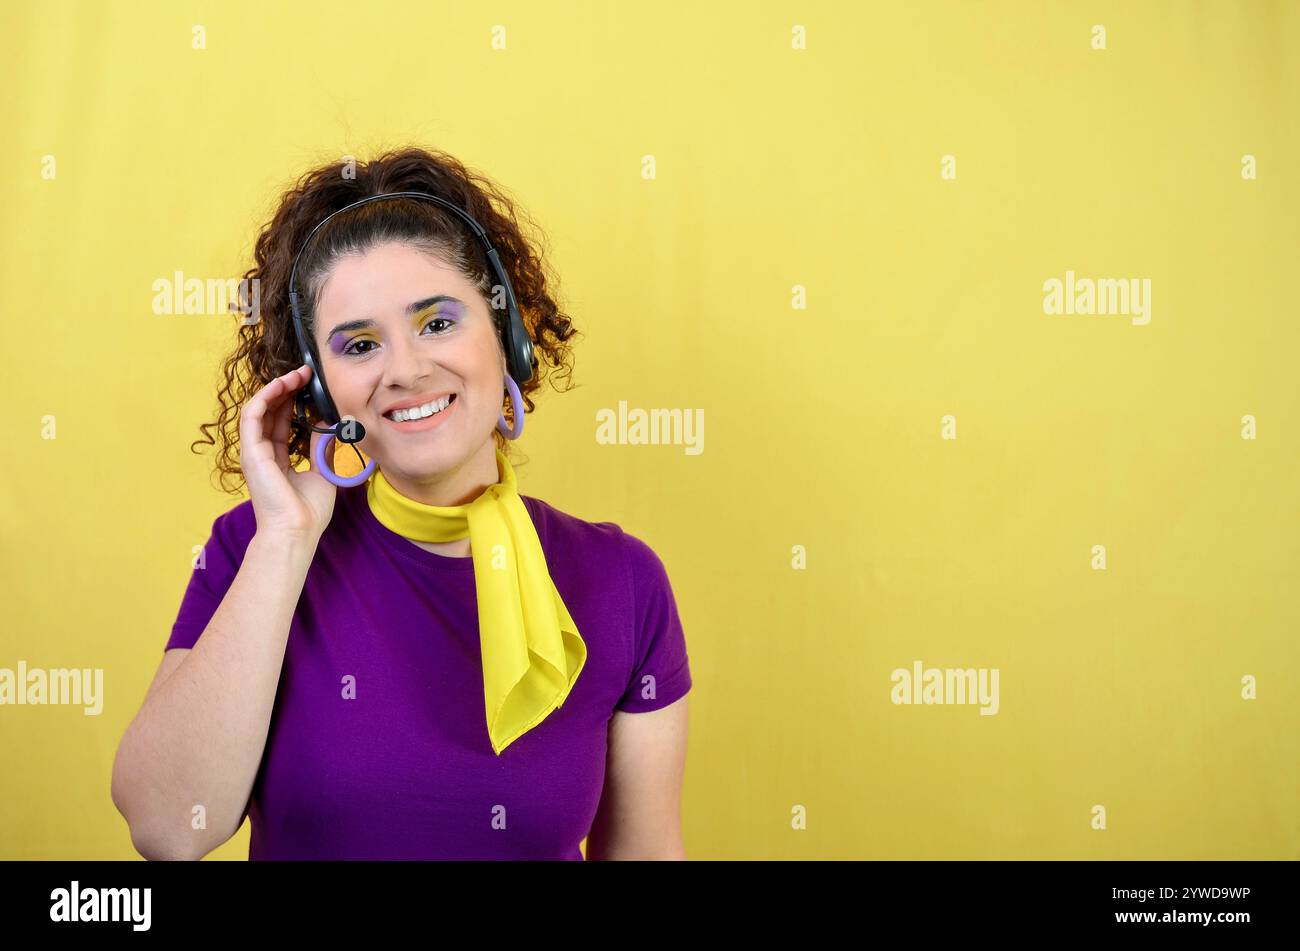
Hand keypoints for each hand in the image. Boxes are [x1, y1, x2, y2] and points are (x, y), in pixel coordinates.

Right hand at [239, 364, 338, 542]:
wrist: (298, 530)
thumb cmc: (309, 510)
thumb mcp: (324, 469)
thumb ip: (324, 445)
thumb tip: (332, 422)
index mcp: (278, 458)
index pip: (282, 421)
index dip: (294, 400)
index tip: (312, 384)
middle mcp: (263, 453)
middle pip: (270, 411)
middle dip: (287, 389)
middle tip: (306, 372)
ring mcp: (254, 452)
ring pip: (259, 409)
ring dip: (276, 388)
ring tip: (296, 375)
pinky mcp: (250, 452)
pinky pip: (252, 416)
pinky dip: (265, 397)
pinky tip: (281, 385)